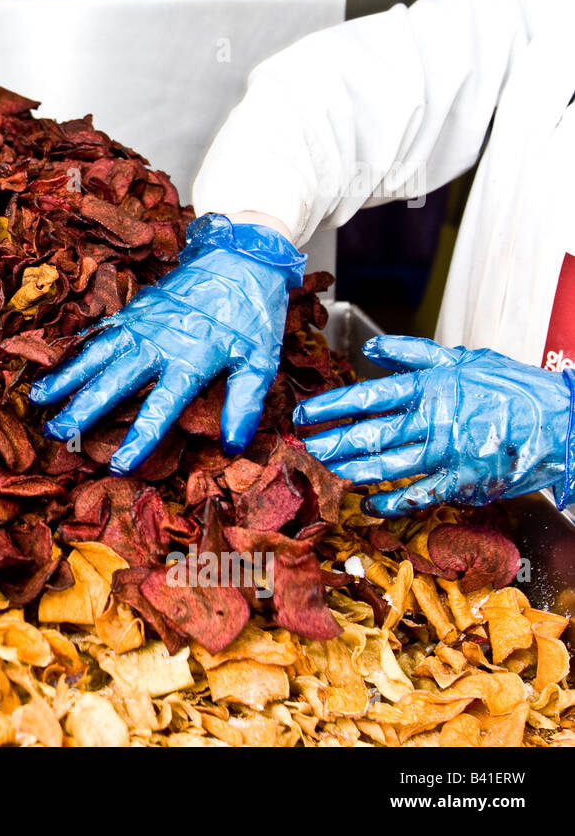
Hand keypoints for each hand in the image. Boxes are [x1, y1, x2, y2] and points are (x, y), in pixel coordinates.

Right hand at [29, 213, 304, 474]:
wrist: (241, 254)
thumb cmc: (254, 311)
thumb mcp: (261, 359)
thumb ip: (245, 403)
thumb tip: (233, 446)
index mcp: (190, 360)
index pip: (159, 408)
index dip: (138, 440)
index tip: (118, 466)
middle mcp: (157, 344)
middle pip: (112, 383)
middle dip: (81, 409)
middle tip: (56, 432)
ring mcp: (140, 325)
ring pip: (96, 355)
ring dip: (66, 377)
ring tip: (38, 398)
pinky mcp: (134, 310)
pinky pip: (99, 333)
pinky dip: (76, 349)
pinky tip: (54, 364)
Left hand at [295, 336, 574, 516]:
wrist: (564, 422)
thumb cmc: (513, 389)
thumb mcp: (463, 359)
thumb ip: (414, 354)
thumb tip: (372, 348)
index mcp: (431, 387)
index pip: (368, 396)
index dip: (331, 406)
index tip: (303, 414)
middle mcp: (434, 420)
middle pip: (369, 434)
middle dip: (332, 441)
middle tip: (305, 447)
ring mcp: (448, 454)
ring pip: (386, 466)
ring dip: (351, 469)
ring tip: (328, 469)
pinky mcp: (463, 482)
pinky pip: (416, 496)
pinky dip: (389, 502)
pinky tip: (368, 504)